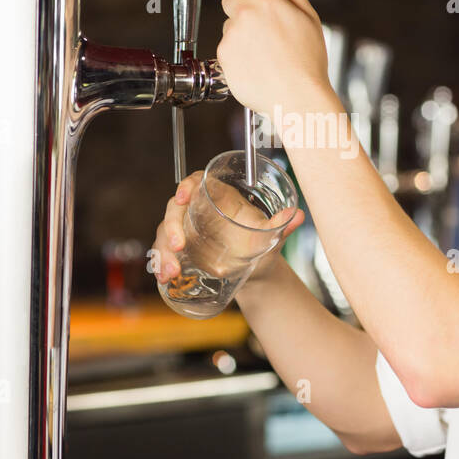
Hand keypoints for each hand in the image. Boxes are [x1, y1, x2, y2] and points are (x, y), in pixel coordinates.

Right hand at [152, 170, 306, 284]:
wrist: (256, 272)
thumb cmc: (260, 245)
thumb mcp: (270, 237)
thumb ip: (280, 225)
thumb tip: (298, 215)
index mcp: (218, 198)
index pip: (196, 182)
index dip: (186, 185)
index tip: (183, 197)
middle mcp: (199, 212)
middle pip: (175, 209)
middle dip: (171, 227)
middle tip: (179, 246)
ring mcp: (187, 231)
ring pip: (165, 234)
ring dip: (163, 251)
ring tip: (171, 271)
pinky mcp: (181, 251)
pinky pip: (163, 253)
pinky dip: (160, 264)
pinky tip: (165, 276)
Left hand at [218, 0, 333, 116]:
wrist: (298, 99)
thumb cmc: (308, 62)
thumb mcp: (307, 17)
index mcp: (264, 2)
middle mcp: (243, 17)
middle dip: (243, 8)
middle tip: (265, 27)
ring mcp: (231, 39)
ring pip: (229, 27)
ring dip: (241, 34)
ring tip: (266, 53)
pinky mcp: (223, 60)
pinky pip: (227, 50)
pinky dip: (238, 56)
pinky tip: (259, 66)